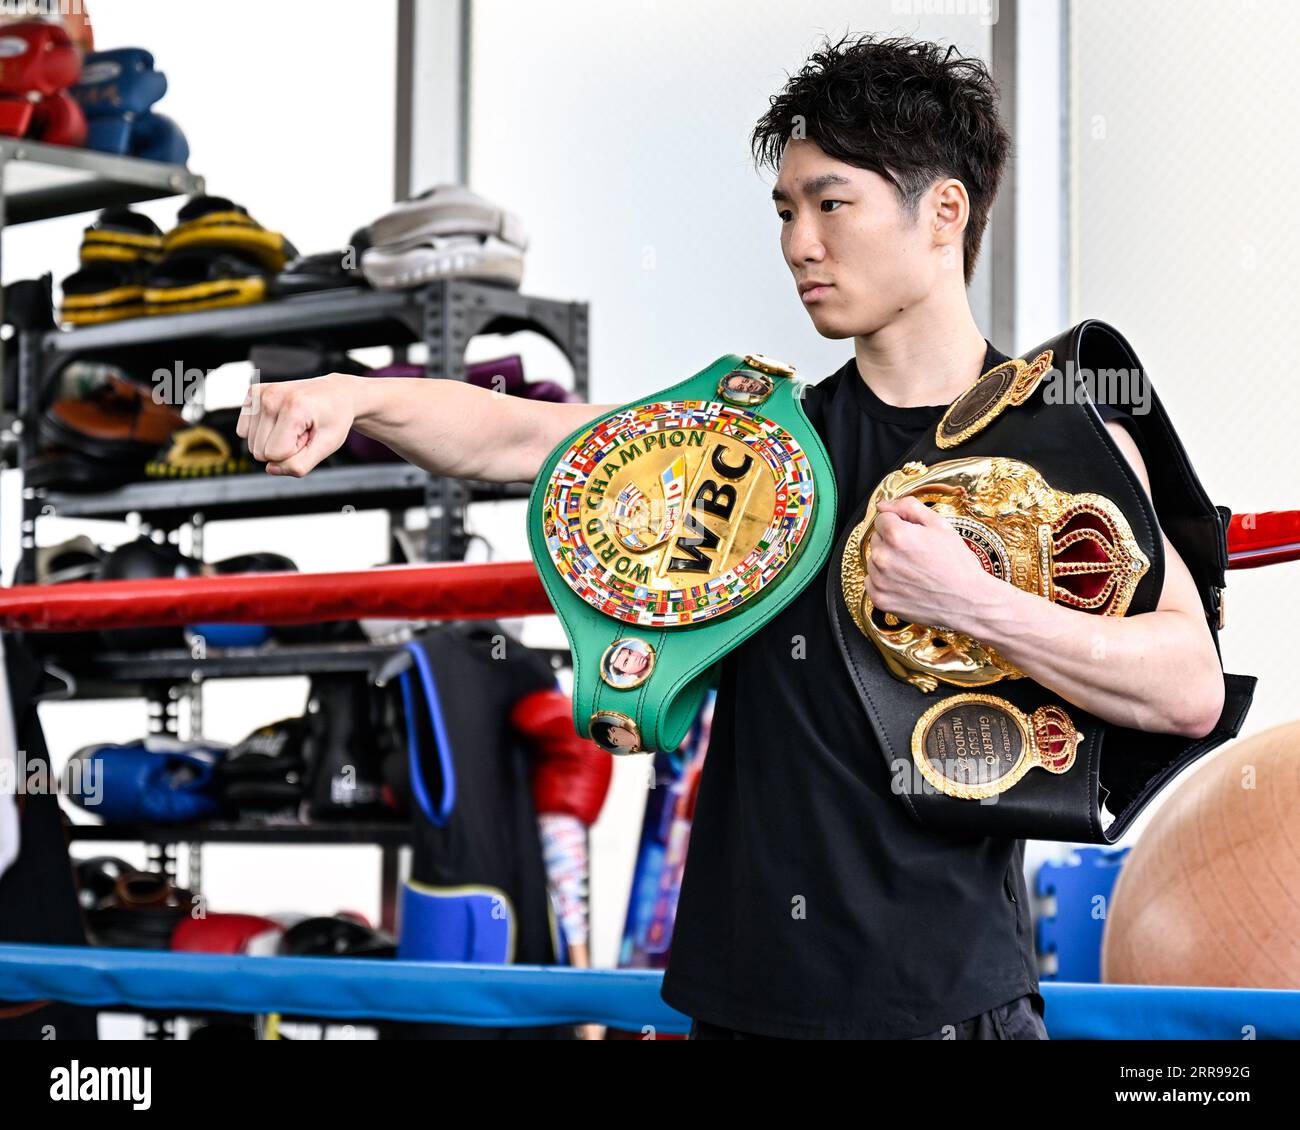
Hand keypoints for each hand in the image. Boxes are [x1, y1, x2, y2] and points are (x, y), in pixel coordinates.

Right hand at [235, 373, 355, 475]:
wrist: (336, 393)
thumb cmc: (333, 419)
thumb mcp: (327, 446)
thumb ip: (300, 464)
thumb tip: (270, 468)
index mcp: (294, 408)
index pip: (274, 455)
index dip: (294, 452)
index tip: (308, 436)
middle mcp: (272, 397)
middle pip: (260, 452)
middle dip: (283, 448)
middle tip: (302, 431)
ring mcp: (260, 393)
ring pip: (251, 444)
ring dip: (274, 440)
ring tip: (294, 424)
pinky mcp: (252, 394)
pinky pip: (243, 431)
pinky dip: (262, 431)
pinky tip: (280, 419)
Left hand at [866, 496, 998, 630]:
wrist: (967, 601)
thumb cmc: (957, 563)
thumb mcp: (940, 525)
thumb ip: (908, 507)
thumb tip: (883, 504)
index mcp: (896, 535)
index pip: (882, 518)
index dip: (899, 523)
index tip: (914, 535)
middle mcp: (883, 557)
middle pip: (877, 539)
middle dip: (892, 542)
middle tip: (916, 554)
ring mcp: (879, 580)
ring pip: (874, 560)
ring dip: (888, 561)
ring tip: (913, 569)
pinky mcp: (880, 598)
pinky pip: (872, 581)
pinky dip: (885, 581)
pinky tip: (906, 583)